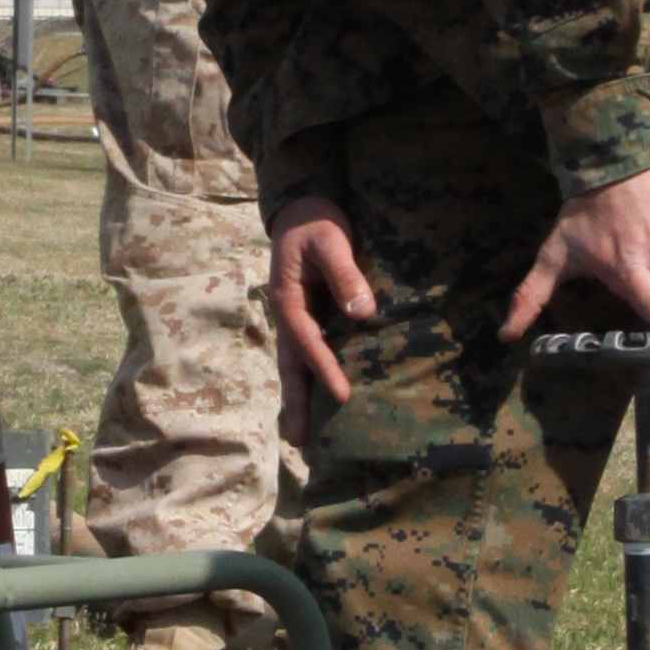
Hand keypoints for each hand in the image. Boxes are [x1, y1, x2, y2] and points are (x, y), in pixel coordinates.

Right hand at [269, 190, 377, 444]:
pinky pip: (307, 353)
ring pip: (295, 364)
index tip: (341, 396)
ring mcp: (294, 318)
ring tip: (302, 434)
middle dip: (295, 403)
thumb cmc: (317, 222)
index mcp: (289, 300)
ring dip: (299, 397)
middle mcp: (287, 315)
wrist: (301, 207)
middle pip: (290, 366)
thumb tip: (362, 312)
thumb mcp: (331, 241)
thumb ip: (345, 275)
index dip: (325, 369)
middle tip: (298, 442)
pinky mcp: (306, 316)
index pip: (309, 342)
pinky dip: (309, 377)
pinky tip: (319, 396)